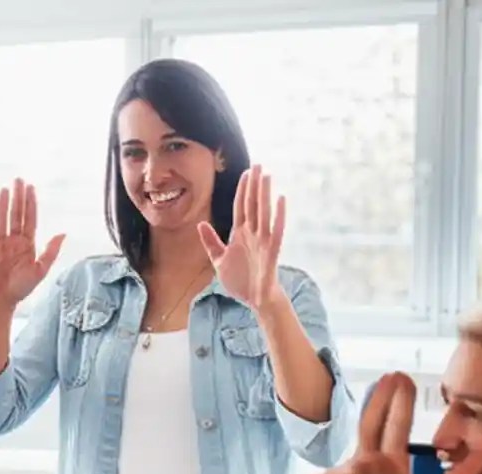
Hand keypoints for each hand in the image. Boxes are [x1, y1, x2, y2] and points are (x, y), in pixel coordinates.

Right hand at [0, 178, 65, 310]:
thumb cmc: (22, 288)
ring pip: (2, 220)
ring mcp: (0, 244)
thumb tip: (63, 233)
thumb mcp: (41, 269)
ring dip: (3, 204)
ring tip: (5, 189)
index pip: (29, 219)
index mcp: (27, 244)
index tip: (31, 188)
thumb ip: (50, 251)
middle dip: (18, 197)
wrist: (2, 301)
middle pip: (15, 214)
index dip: (30, 203)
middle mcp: (13, 241)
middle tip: (19, 180)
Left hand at [197, 165, 285, 310]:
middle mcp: (252, 234)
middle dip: (254, 185)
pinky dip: (279, 215)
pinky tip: (281, 200)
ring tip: (266, 176)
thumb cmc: (240, 280)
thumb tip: (201, 224)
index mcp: (240, 234)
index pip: (240, 207)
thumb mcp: (219, 260)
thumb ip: (211, 242)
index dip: (242, 190)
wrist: (253, 299)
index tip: (245, 172)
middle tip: (258, 164)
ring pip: (264, 212)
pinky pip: (276, 230)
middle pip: (252, 204)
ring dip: (265, 194)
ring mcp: (262, 241)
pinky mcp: (271, 251)